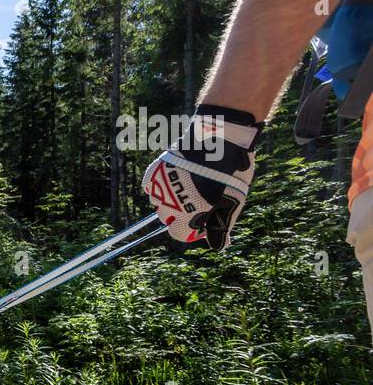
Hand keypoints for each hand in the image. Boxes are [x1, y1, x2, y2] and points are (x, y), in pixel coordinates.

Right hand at [142, 105, 259, 250]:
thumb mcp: (233, 202)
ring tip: (187, 183)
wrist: (219, 138)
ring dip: (169, 197)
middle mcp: (169, 205)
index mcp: (189, 215)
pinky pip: (150, 186)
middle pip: (167, 218)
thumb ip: (222, 226)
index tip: (201, 219)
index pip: (178, 234)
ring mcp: (160, 188)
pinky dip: (160, 184)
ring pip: (158, 202)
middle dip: (179, 212)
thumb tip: (219, 246)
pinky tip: (175, 177)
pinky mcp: (154, 172)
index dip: (190, 229)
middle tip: (196, 197)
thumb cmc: (230, 172)